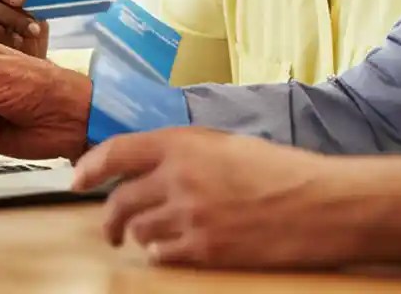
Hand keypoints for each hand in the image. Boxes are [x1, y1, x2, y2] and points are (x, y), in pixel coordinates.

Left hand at [71, 128, 400, 271]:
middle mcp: (179, 177)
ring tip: (158, 235)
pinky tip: (176, 250)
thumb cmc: (282, 171)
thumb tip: (147, 165)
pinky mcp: (204, 249)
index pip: (117, 152)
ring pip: (138, 232)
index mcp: (184, 144)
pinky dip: (162, 255)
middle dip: (110, 218)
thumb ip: (184, 151)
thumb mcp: (227, 144)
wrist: (322, 204)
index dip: (90, 168)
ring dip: (141, 235)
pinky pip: (161, 257)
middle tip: (112, 227)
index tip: (77, 180)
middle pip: (119, 202)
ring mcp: (190, 216)